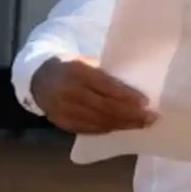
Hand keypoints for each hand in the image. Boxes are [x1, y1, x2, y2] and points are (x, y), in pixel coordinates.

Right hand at [31, 56, 156, 133]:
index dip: (126, 96)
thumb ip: (105, 74)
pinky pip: (90, 130)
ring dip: (123, 125)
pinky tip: (123, 128)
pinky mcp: (63, 124)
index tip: (145, 101)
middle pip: (105, 107)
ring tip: (143, 125)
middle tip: (151, 117)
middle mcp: (69, 92)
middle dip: (130, 115)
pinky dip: (109, 129)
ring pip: (99, 122)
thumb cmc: (71, 67)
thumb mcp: (86, 61)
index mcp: (76, 71)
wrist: (39, 79)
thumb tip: (136, 86)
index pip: (105, 86)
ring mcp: (64, 111)